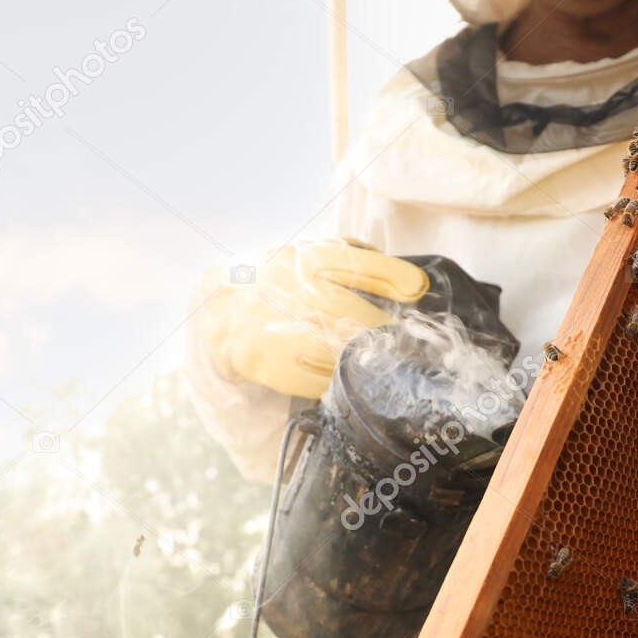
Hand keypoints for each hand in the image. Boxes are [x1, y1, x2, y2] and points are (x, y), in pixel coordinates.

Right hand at [196, 238, 428, 398]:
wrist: (219, 311)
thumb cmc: (277, 283)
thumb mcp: (307, 255)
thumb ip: (353, 259)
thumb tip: (411, 281)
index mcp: (306, 257)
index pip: (357, 262)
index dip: (394, 276)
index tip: (417, 289)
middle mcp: (291, 288)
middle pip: (354, 314)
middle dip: (384, 331)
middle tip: (401, 342)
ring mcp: (276, 326)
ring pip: (337, 350)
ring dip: (364, 360)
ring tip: (377, 363)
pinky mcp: (264, 360)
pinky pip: (316, 380)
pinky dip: (336, 381)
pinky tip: (344, 379)